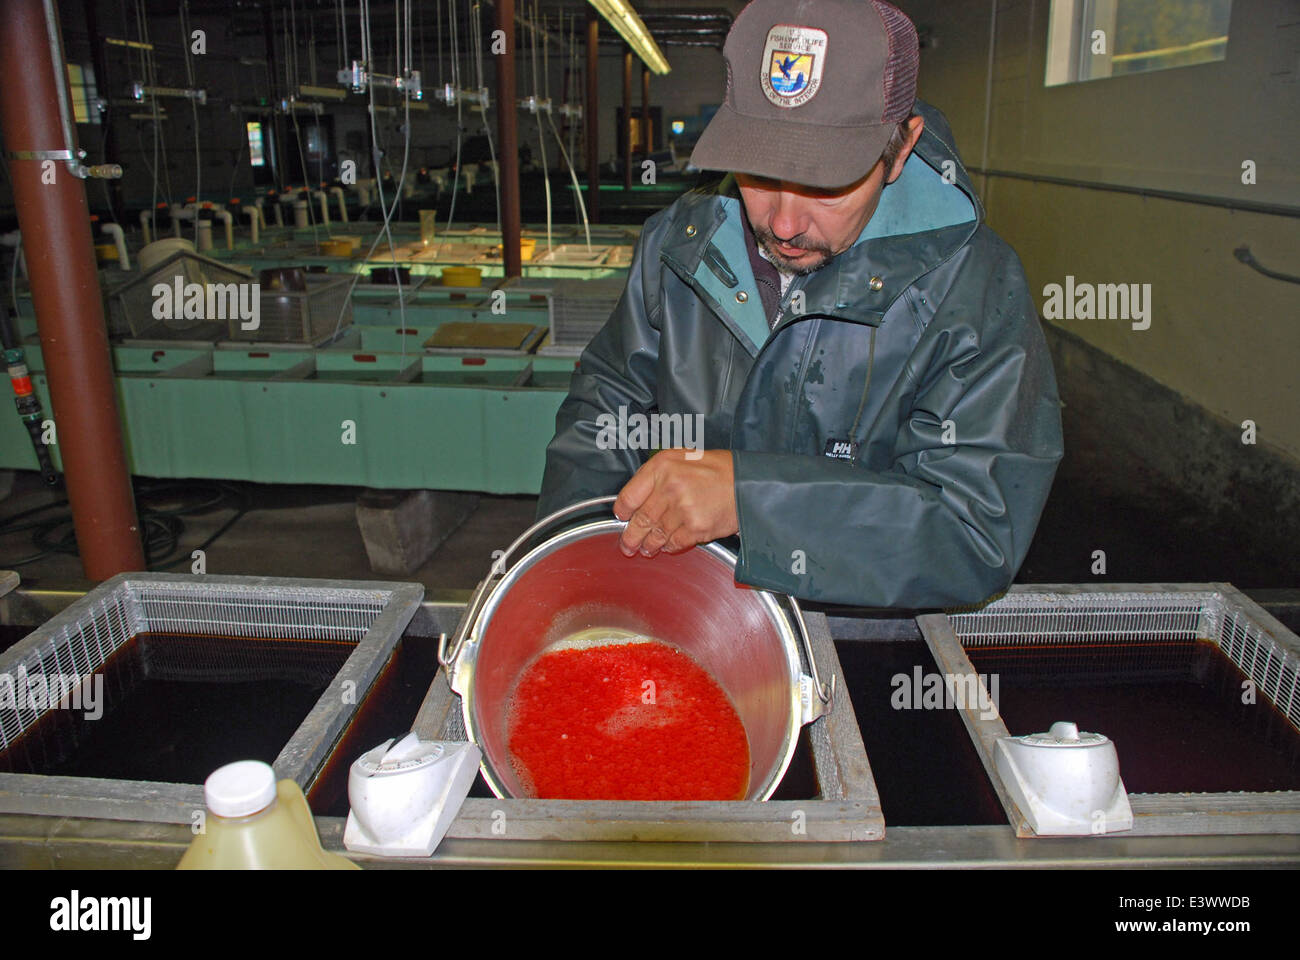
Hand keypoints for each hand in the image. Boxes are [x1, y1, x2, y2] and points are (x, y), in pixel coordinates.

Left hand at [613, 449, 738, 556]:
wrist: (748, 484)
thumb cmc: (718, 470)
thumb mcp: (683, 458)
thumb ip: (658, 474)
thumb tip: (637, 496)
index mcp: (662, 466)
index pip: (629, 495)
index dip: (623, 511)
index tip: (622, 517)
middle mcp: (669, 487)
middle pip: (640, 519)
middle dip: (631, 536)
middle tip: (627, 545)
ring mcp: (683, 509)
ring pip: (656, 534)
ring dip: (649, 544)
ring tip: (646, 548)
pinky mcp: (696, 527)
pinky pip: (674, 542)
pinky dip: (669, 546)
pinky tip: (668, 546)